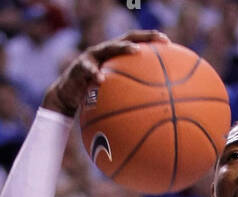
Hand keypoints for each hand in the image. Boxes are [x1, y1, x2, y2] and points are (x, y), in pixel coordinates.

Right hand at [43, 32, 171, 117]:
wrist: (67, 96)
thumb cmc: (92, 98)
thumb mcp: (110, 98)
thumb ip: (125, 101)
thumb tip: (147, 118)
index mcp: (114, 58)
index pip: (136, 43)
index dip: (152, 41)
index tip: (169, 43)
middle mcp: (105, 52)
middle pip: (126, 39)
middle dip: (143, 37)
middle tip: (158, 41)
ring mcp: (92, 57)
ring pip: (109, 48)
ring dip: (123, 48)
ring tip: (136, 51)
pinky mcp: (79, 67)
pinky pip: (88, 70)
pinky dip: (95, 73)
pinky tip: (101, 79)